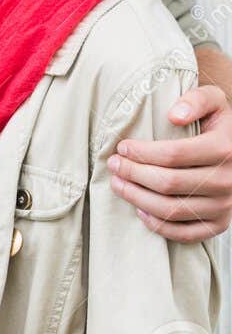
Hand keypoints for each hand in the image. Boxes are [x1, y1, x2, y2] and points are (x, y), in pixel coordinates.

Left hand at [110, 83, 231, 241]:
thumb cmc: (219, 125)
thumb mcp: (214, 102)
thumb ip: (196, 100)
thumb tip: (174, 115)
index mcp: (225, 149)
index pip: (173, 155)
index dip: (141, 153)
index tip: (121, 147)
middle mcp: (228, 181)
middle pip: (168, 183)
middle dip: (133, 174)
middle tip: (114, 165)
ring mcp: (225, 206)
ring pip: (172, 210)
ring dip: (137, 198)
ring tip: (119, 184)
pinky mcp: (220, 224)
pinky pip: (186, 233)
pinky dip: (159, 225)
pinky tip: (141, 211)